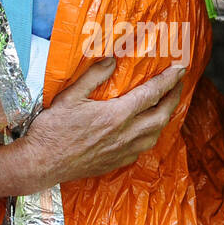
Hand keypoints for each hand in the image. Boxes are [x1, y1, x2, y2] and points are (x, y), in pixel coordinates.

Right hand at [0, 58, 185, 198]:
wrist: (42, 164)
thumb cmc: (53, 129)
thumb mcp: (70, 96)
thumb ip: (94, 77)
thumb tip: (113, 60)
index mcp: (117, 115)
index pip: (152, 94)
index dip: (169, 80)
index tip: (180, 69)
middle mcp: (126, 135)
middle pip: (162, 115)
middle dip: (174, 97)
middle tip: (178, 84)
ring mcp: (123, 151)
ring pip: (156, 134)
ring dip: (165, 118)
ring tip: (166, 105)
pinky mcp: (117, 163)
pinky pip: (143, 148)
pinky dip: (152, 135)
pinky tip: (147, 130)